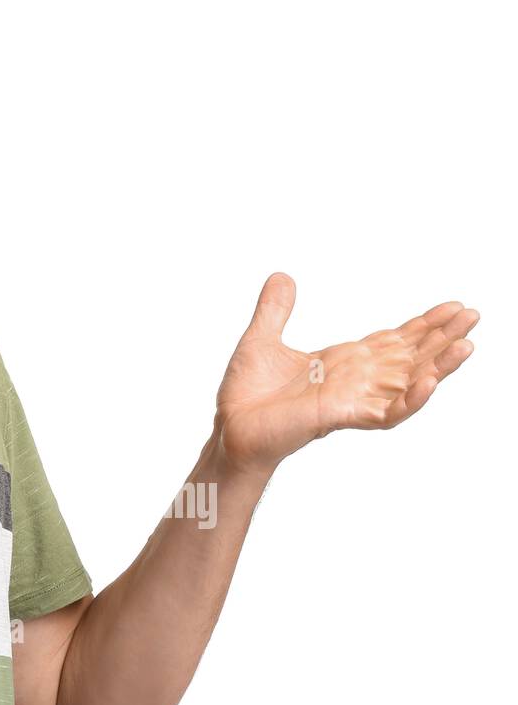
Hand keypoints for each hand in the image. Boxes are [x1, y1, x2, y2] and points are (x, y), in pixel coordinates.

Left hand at [213, 274, 478, 474]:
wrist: (229, 428)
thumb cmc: (246, 394)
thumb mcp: (261, 339)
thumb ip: (275, 309)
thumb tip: (281, 276)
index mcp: (342, 362)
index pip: (394, 340)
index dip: (423, 325)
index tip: (452, 306)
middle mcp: (355, 380)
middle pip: (410, 357)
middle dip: (441, 337)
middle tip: (473, 315)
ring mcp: (352, 400)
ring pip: (408, 384)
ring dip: (439, 366)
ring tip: (467, 345)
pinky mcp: (341, 417)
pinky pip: (386, 413)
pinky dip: (410, 399)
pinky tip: (430, 381)